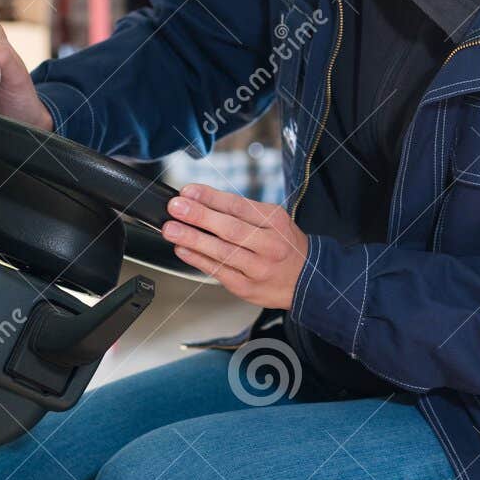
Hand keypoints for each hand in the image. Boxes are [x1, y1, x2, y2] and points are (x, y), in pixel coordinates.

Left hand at [163, 184, 309, 309]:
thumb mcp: (274, 221)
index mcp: (276, 222)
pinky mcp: (247, 288)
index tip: (188, 191)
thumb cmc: (285, 246)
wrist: (307, 280)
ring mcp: (258, 269)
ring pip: (222, 252)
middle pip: (230, 229)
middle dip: (199, 216)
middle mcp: (269, 246)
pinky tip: (183, 250)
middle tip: (176, 208)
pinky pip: (218, 272)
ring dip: (192, 239)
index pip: (238, 206)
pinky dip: (198, 260)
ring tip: (172, 229)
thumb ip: (242, 211)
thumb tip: (201, 200)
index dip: (210, 198)